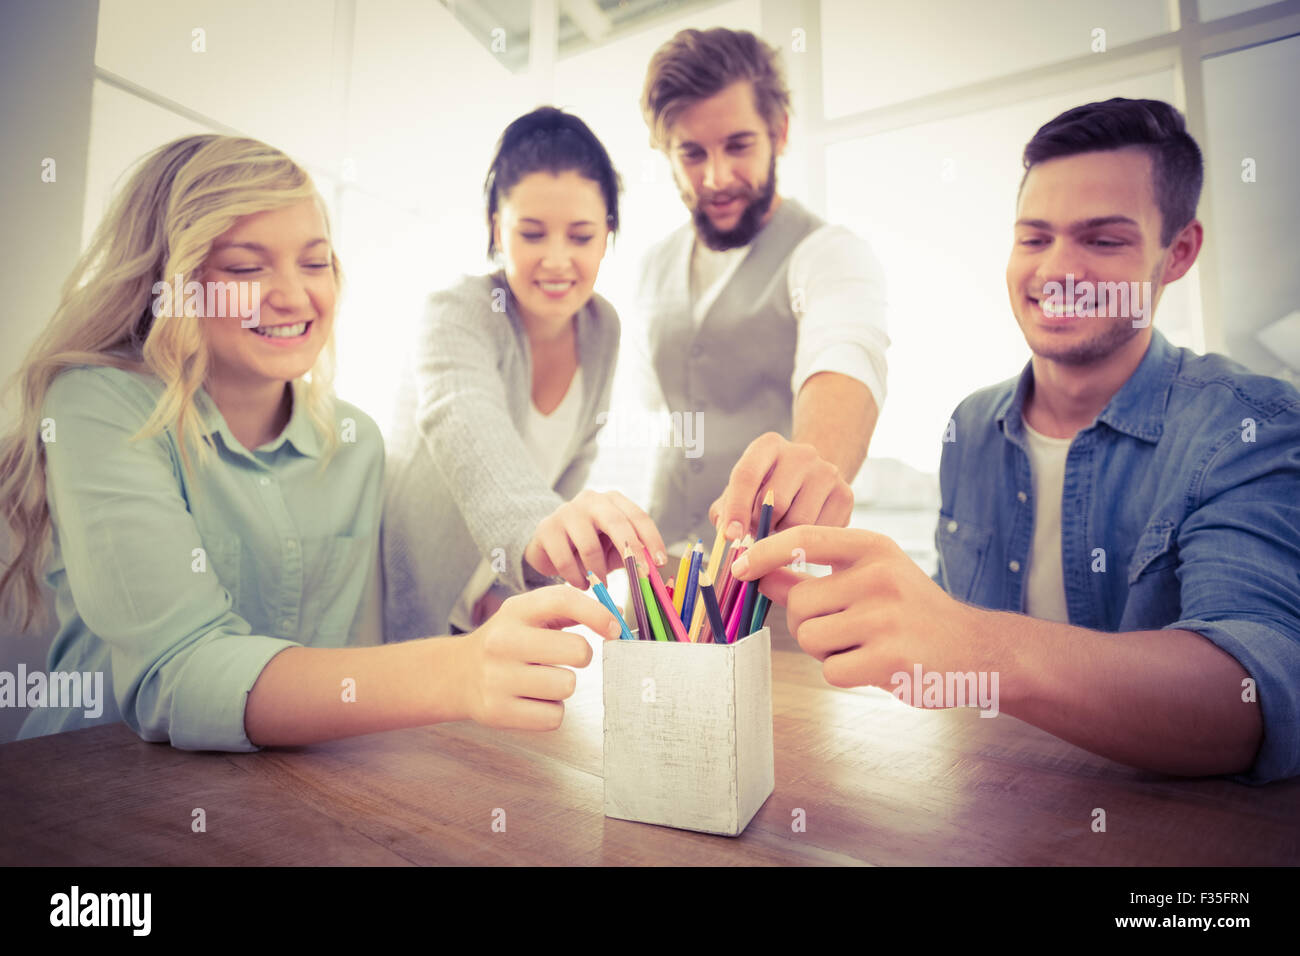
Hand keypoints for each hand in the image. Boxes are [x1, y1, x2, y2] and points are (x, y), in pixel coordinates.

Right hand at [456, 586, 621, 730]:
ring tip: (542, 680)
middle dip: (582, 656)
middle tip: (566, 658)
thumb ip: (569, 610)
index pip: (563, 601)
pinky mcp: (497, 711)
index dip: (597, 613)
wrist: (458, 674)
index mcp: (515, 611)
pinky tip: (533, 700)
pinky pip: (554, 716)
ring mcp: (497, 678)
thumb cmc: (507, 641)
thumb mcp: (528, 614)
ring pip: (567, 686)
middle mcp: (503, 641)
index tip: (614, 629)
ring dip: (563, 686)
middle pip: (578, 650)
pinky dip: (551, 711)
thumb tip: (616, 615)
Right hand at [525, 489, 666, 588]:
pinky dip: (576, 578)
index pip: (638, 516)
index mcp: (613, 501)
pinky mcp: (546, 528)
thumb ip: (634, 555)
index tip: (660, 564)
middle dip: (631, 552)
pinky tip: (580, 585)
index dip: (651, 540)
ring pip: (590, 546)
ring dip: (598, 573)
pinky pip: (565, 559)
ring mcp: (566, 511)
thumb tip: (655, 570)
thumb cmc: (590, 548)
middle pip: (616, 523)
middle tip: (639, 577)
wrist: (549, 547)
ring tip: (601, 586)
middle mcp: (590, 500)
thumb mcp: (615, 549)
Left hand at [708, 432, 853, 541]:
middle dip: (761, 526)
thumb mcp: (741, 492)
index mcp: (768, 445)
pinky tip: (802, 532)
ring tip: (780, 530)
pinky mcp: (846, 494)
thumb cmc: (766, 489)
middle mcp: (802, 452)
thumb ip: (725, 510)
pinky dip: (807, 543)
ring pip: (798, 522)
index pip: (747, 475)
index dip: (736, 509)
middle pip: (774, 503)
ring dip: (783, 537)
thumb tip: (727, 532)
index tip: (731, 536)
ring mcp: (827, 472)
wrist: (810, 480)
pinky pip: (820, 533)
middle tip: (759, 532)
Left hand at [729, 526, 984, 690]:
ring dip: (825, 651)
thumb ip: (811, 574)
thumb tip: (755, 572)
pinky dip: (844, 673)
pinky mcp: (891, 659)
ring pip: (811, 638)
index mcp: (873, 547)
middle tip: (840, 629)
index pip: (804, 538)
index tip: (739, 567)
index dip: (764, 552)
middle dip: (806, 623)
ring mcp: (887, 617)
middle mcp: (880, 576)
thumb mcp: (866, 576)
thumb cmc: (908, 609)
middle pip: (799, 603)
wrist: (973, 647)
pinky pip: (831, 671)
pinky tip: (874, 664)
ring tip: (861, 645)